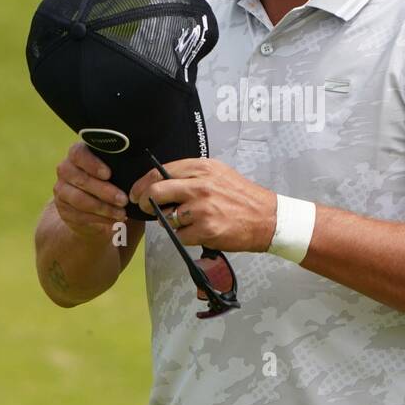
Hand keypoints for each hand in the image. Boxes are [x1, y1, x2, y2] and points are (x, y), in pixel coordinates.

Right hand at [53, 142, 130, 240]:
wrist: (95, 208)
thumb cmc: (113, 183)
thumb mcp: (118, 172)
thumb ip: (125, 166)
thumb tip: (150, 170)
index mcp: (78, 154)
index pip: (78, 153)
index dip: (92, 163)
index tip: (109, 174)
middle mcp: (65, 169)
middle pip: (81, 179)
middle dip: (104, 191)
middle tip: (124, 200)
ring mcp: (61, 190)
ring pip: (80, 199)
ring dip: (103, 208)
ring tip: (121, 213)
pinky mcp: (63, 209)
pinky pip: (79, 215)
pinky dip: (98, 219)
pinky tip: (112, 221)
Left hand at [128, 158, 276, 253]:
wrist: (267, 218)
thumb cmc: (242, 196)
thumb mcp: (218, 174)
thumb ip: (191, 175)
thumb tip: (160, 183)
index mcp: (201, 168)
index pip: (159, 172)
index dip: (142, 185)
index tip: (137, 193)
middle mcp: (199, 185)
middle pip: (155, 192)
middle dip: (145, 202)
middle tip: (147, 208)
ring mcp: (201, 208)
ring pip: (167, 218)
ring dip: (172, 223)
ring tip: (189, 222)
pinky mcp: (205, 229)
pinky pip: (180, 236)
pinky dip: (186, 237)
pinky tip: (200, 232)